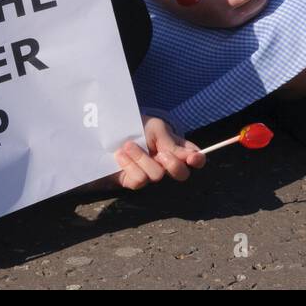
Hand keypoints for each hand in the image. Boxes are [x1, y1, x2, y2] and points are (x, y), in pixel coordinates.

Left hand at [80, 116, 205, 192]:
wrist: (108, 128)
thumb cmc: (135, 125)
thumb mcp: (155, 127)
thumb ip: (171, 142)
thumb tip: (190, 157)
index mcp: (175, 147)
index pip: (195, 158)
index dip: (197, 160)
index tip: (192, 157)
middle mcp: (165, 163)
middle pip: (181, 174)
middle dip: (172, 164)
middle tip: (161, 153)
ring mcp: (150, 173)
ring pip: (157, 175)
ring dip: (142, 158)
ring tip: (129, 145)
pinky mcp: (133, 180)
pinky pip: (139, 180)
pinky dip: (129, 165)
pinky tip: (120, 155)